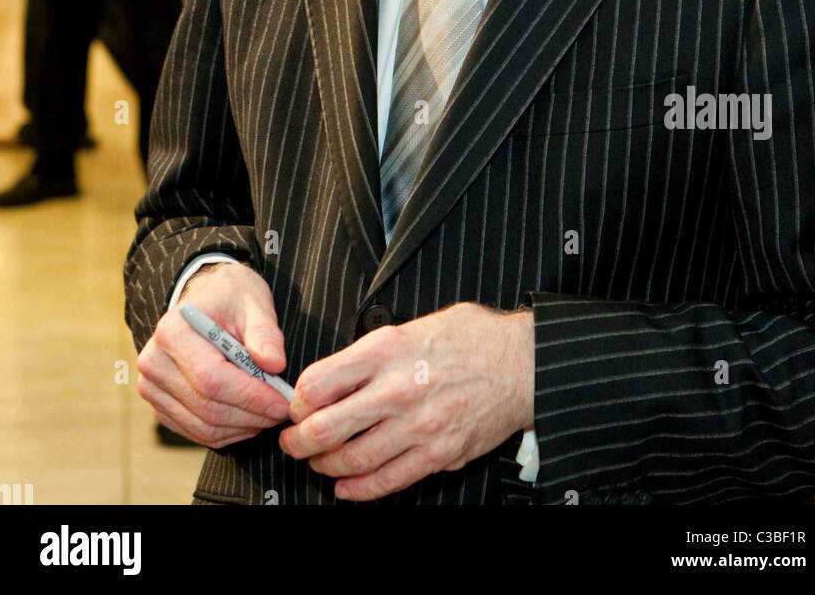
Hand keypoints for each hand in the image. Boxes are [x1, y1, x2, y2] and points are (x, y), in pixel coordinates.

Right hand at [137, 261, 290, 446]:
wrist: (206, 299)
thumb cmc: (231, 298)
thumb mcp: (254, 303)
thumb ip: (265, 333)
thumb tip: (275, 365)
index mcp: (173, 331)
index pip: (211, 378)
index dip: (251, 396)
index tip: (283, 402)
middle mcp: (154, 362)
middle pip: (207, 407)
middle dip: (252, 414)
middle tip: (283, 410)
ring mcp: (152, 387)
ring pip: (203, 426)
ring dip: (243, 427)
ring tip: (269, 412)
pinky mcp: (160, 406)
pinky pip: (196, 432)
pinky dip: (229, 432)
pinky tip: (250, 416)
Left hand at [280, 301, 534, 500]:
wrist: (521, 363)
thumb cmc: (472, 338)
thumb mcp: (413, 325)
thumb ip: (374, 351)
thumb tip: (338, 375)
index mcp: (387, 350)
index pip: (320, 382)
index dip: (298, 400)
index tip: (296, 406)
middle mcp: (397, 389)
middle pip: (326, 427)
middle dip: (299, 441)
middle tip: (292, 442)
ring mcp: (418, 426)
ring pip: (351, 460)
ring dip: (325, 466)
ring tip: (319, 462)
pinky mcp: (438, 454)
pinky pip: (387, 481)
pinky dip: (359, 490)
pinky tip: (347, 487)